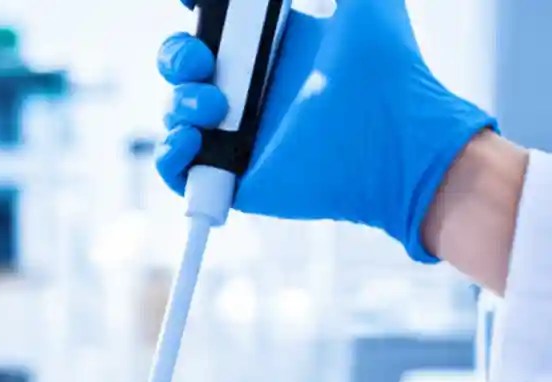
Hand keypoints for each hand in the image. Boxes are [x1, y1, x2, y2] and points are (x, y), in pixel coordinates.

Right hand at [157, 0, 495, 261]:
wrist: (397, 139)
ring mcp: (236, 137)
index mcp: (266, 50)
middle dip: (175, 57)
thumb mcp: (363, 3)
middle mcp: (247, 92)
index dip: (195, 14)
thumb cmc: (391, 73)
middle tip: (203, 61)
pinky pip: (174, 169)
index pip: (210, 29)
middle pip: (179, 69)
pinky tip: (192, 138)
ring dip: (180, 103)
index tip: (193, 2)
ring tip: (218, 107)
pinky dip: (168, 153)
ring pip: (173, 114)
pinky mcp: (231, 179)